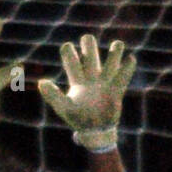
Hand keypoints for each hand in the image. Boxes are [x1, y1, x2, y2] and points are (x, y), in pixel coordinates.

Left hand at [38, 33, 135, 150]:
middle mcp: (91, 77)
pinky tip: (130, 59)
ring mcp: (105, 82)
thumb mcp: (63, 108)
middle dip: (89, 45)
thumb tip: (41, 82)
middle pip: (90, 54)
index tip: (67, 47)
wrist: (94, 131)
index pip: (71, 60)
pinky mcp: (117, 89)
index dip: (68, 52)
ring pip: (111, 60)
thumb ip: (53, 96)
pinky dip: (128, 67)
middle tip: (87, 39)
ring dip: (115, 51)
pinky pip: (124, 75)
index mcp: (77, 80)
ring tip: (117, 45)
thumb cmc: (78, 120)